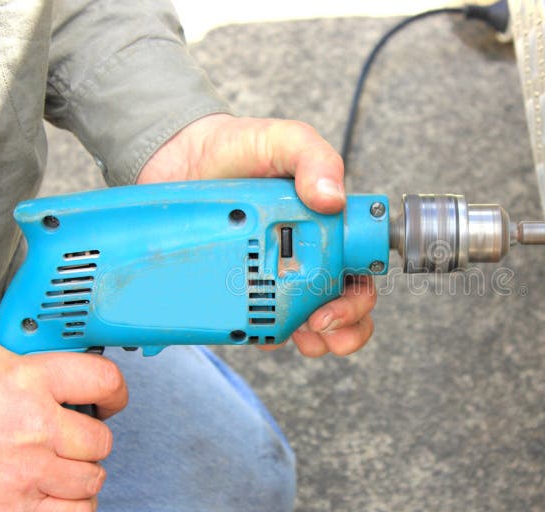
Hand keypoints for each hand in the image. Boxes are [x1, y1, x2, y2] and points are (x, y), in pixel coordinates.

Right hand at [0, 318, 127, 511]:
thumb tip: (13, 330)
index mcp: (24, 379)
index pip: (103, 380)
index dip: (114, 389)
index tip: (110, 397)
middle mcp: (34, 426)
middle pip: (100, 438)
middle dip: (92, 437)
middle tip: (78, 435)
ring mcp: (25, 473)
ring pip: (91, 478)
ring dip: (84, 472)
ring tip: (67, 465)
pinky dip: (76, 508)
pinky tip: (63, 497)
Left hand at [138, 114, 376, 356]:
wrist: (180, 159)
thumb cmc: (240, 147)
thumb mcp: (283, 140)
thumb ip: (313, 158)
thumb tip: (332, 199)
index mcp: (328, 226)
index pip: (364, 266)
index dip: (365, 286)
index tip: (349, 289)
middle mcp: (310, 256)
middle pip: (347, 302)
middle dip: (348, 322)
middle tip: (325, 320)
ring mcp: (279, 277)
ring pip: (315, 323)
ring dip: (321, 339)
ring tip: (308, 335)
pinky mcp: (246, 292)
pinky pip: (270, 326)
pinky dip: (278, 337)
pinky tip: (271, 333)